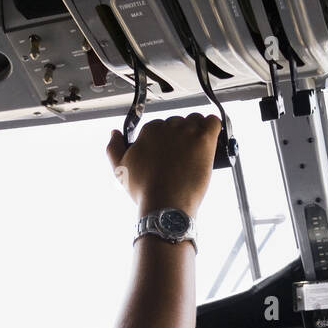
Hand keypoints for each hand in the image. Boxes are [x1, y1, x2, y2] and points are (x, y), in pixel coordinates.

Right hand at [106, 113, 221, 217]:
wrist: (165, 206)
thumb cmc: (145, 190)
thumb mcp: (119, 169)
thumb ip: (113, 148)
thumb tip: (114, 133)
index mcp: (149, 130)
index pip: (161, 126)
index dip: (165, 142)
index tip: (169, 156)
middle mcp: (168, 127)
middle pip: (179, 123)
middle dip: (181, 137)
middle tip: (182, 158)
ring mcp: (187, 132)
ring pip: (196, 121)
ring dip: (197, 132)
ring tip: (195, 153)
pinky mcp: (204, 140)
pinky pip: (213, 122)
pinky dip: (213, 128)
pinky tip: (210, 141)